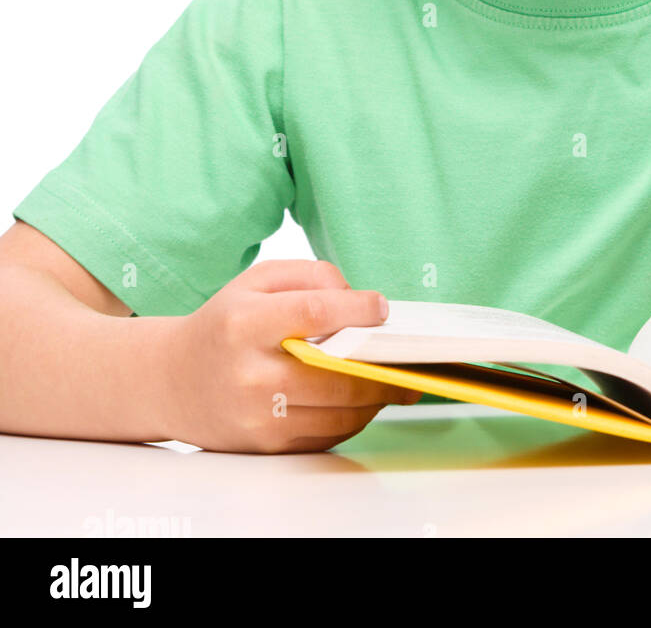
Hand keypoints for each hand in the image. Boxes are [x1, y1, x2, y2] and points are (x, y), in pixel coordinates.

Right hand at [159, 259, 419, 451]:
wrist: (171, 381)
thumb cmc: (224, 323)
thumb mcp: (257, 281)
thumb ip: (310, 276)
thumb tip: (357, 298)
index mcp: (245, 323)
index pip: (313, 313)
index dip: (356, 309)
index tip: (381, 307)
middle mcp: (249, 373)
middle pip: (334, 373)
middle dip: (381, 367)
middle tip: (410, 359)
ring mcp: (257, 415)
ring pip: (337, 412)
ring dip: (375, 399)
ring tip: (396, 383)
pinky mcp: (266, 445)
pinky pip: (325, 435)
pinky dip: (353, 419)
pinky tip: (364, 402)